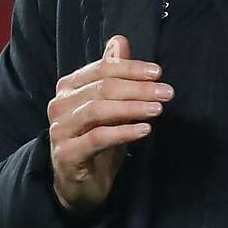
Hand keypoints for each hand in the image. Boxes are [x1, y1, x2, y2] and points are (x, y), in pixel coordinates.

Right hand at [47, 35, 171, 214]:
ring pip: (98, 110)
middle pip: (103, 88)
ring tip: (158, 109)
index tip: (158, 72)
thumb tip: (119, 40)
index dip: (131, 68)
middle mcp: (60, 105)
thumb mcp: (108, 105)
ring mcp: (60, 130)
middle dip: (138, 88)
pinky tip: (144, 130)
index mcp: (69, 87)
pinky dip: (123, 132)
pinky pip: (97, 138)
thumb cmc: (96, 141)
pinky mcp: (67, 154)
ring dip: (132, 107)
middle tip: (167, 92)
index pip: (102, 69)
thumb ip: (113, 74)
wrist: (78, 186)